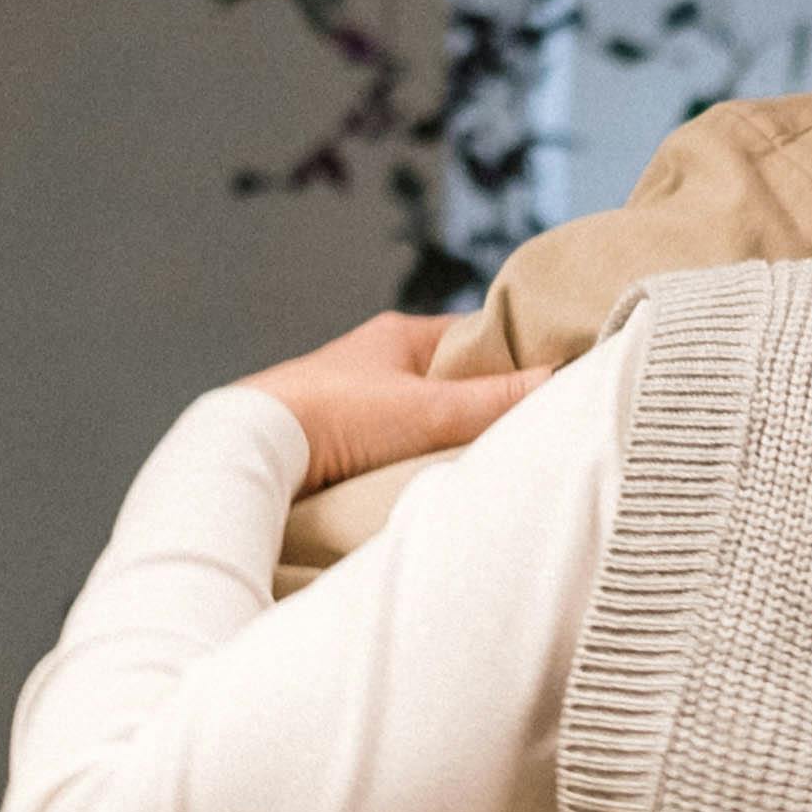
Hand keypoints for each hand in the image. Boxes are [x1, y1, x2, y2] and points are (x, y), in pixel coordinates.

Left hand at [237, 309, 549, 495]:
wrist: (252, 447)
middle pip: (454, 379)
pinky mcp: (340, 436)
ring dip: (448, 434)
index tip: (552, 383)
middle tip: (523, 428)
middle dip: (484, 403)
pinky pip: (396, 441)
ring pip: (425, 413)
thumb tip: (559, 379)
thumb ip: (494, 400)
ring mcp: (359, 398)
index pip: (479, 337)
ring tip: (481, 458)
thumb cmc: (335, 416)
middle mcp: (379, 359)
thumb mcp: (428, 410)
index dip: (516, 358)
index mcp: (402, 334)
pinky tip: (430, 476)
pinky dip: (415, 455)